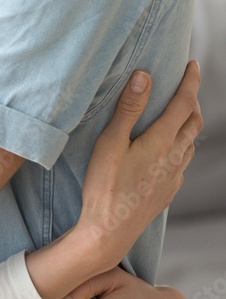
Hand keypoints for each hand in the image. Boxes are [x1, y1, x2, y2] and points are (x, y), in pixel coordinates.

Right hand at [76, 60, 201, 272]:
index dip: (190, 82)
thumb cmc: (104, 187)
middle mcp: (173, 159)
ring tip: (179, 114)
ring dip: (189, 124)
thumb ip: (129, 108)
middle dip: (192, 101)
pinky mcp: (168, 192)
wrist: (108, 233)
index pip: (184, 104)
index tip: (193, 65)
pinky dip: (181, 146)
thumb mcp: (110, 142)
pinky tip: (168, 150)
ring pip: (190, 143)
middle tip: (186, 85)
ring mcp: (173, 178)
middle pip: (193, 122)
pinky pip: (182, 162)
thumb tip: (145, 77)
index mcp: (161, 142)